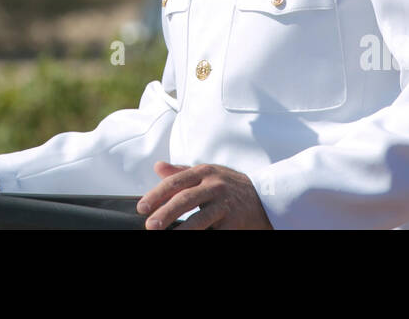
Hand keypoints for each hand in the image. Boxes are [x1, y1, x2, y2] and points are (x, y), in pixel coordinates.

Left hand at [136, 160, 272, 228]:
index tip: (142, 207)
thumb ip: (182, 172)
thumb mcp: (209, 173)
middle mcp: (215, 186)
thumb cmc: (231, 185)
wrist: (266, 197)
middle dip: (166, 213)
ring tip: (166, 237)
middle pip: (185, 199)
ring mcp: (226, 205)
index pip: (175, 182)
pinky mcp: (235, 222)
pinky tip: (190, 241)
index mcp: (205, 172)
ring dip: (181, 230)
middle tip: (150, 226)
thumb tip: (158, 167)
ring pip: (200, 219)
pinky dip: (202, 236)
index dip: (157, 194)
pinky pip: (215, 232)